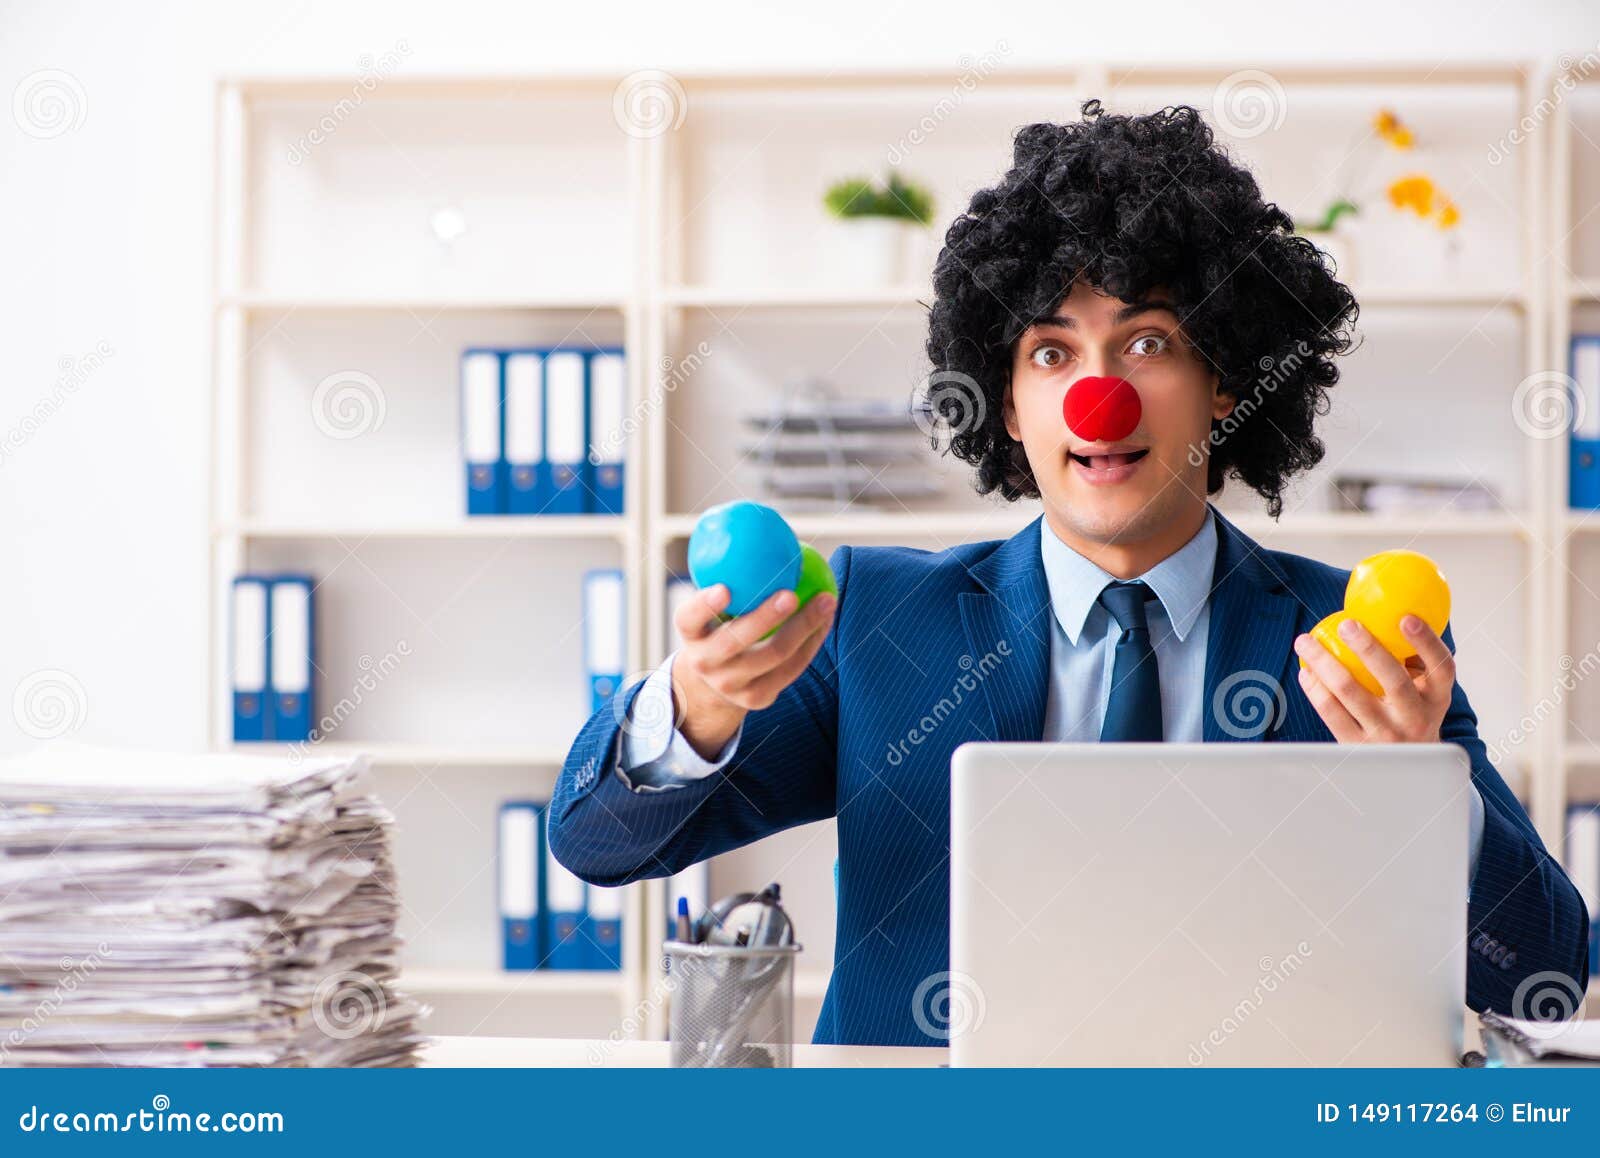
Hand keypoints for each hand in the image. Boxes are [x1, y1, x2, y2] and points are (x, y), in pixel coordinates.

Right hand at [670, 583, 836, 760]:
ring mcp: (730, 685)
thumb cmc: (719, 627)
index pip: (689, 618)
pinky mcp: (756, 699)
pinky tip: (826, 620)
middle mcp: (705, 662)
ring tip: (826, 600)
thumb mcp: (710, 609)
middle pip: (735, 641)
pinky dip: (812, 643)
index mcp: (690, 634)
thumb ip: (726, 575)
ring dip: (804, 627)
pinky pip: (792, 669)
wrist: (712, 683)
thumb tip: (759, 526)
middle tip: (791, 593)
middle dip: (764, 618)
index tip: (724, 587)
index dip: (704, 605)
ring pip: (773, 656)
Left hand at [1294, 615, 1454, 743]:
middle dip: (1368, 648)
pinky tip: (1306, 672)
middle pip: (1393, 679)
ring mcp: (1386, 734)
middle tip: (1346, 623)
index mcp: (1437, 698)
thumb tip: (1385, 612)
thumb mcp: (1423, 694)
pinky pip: (1330, 712)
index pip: (1442, 667)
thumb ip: (1410, 661)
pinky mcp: (1357, 747)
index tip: (1406, 617)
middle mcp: (1415, 717)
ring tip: (1306, 641)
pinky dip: (1315, 689)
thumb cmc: (1408, 715)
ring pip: (1351, 693)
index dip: (1426, 642)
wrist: (1404, 770)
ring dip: (1324, 663)